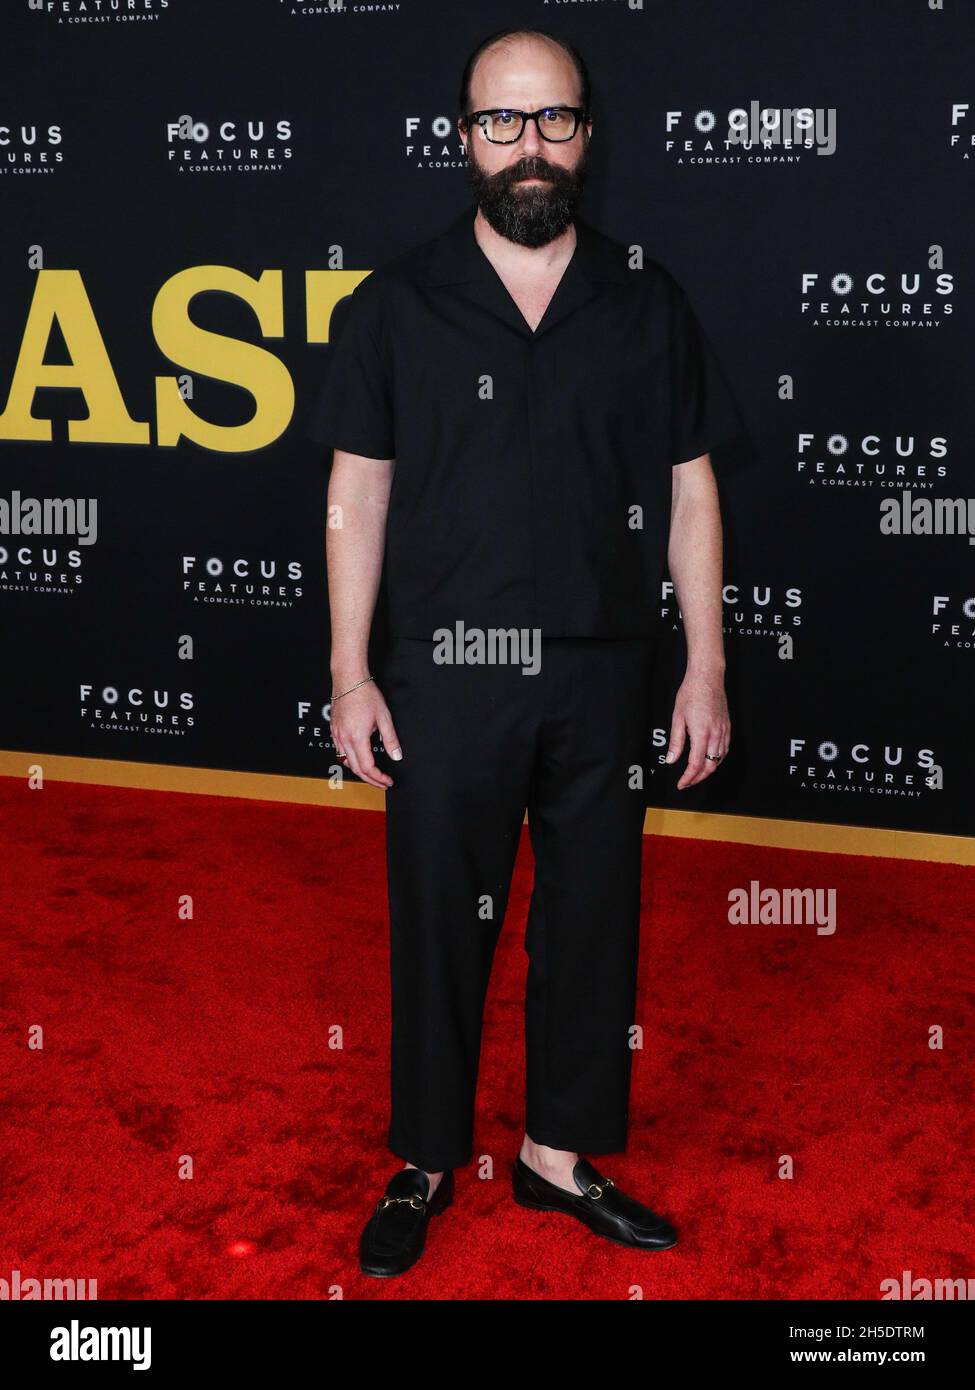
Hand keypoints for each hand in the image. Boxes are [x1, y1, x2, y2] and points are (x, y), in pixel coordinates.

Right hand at [330, 680, 401, 788]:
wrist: (349, 679)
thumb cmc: (365, 694)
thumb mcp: (384, 717)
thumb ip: (390, 739)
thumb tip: (397, 756)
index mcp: (357, 738)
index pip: (368, 767)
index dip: (378, 778)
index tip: (388, 781)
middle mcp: (344, 739)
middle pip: (356, 769)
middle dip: (370, 779)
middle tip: (382, 783)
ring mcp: (337, 735)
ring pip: (346, 762)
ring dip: (360, 771)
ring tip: (372, 774)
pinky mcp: (334, 731)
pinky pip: (340, 752)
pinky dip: (349, 760)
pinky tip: (358, 759)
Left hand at [665, 667, 729, 789]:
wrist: (707, 678)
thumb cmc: (691, 693)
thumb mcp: (677, 718)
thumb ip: (676, 741)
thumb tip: (672, 760)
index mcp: (701, 733)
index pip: (696, 764)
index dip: (688, 778)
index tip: (681, 783)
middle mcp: (715, 734)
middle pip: (710, 766)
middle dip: (698, 778)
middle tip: (687, 782)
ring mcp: (724, 731)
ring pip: (719, 760)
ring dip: (708, 770)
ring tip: (696, 774)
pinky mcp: (727, 727)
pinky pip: (725, 750)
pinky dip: (717, 759)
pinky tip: (710, 760)